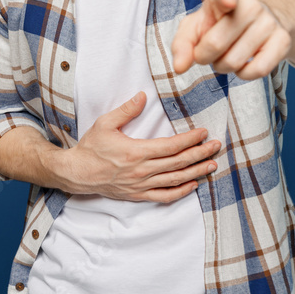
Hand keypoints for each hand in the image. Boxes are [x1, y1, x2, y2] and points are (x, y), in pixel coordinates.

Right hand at [60, 92, 220, 202]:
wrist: (78, 172)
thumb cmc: (91, 147)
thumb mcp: (105, 123)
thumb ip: (126, 110)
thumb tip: (143, 96)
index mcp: (135, 152)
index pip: (171, 146)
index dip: (189, 140)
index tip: (203, 133)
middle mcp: (142, 171)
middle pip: (178, 163)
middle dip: (200, 153)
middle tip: (216, 146)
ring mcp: (141, 185)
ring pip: (176, 180)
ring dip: (196, 172)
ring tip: (212, 164)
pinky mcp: (138, 195)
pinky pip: (165, 196)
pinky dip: (181, 191)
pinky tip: (193, 184)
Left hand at [171, 0, 289, 79]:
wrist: (260, 21)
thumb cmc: (220, 24)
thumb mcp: (196, 27)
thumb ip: (182, 45)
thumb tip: (179, 68)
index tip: (228, 0)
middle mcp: (250, 5)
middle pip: (215, 44)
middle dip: (204, 56)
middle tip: (209, 50)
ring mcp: (269, 22)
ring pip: (234, 62)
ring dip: (223, 66)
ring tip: (227, 53)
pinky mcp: (283, 40)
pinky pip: (257, 71)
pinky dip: (243, 74)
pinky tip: (243, 62)